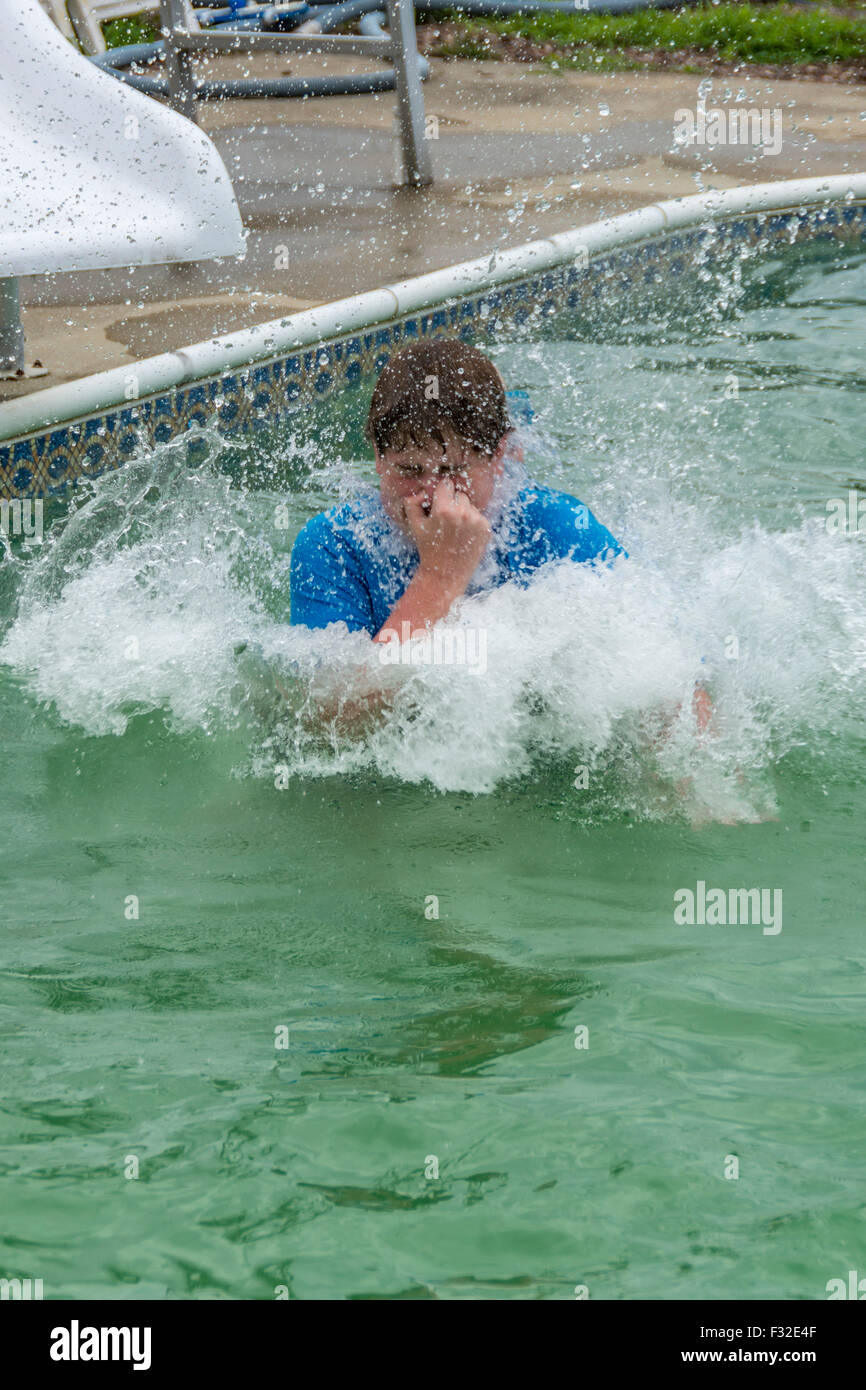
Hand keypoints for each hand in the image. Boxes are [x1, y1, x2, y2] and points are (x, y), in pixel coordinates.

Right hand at [403, 478, 491, 596]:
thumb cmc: (428, 549)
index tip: (439, 502)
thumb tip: (421, 491)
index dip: (441, 493)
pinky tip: (464, 535)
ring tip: (455, 530)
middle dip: (453, 503)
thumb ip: (412, 504)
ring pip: (470, 504)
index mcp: (443, 510)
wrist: (445, 574)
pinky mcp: (486, 528)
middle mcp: (462, 513)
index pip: (446, 484)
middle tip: (446, 521)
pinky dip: (473, 522)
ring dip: (464, 512)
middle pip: (459, 494)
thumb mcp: (415, 526)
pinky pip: (479, 515)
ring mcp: (476, 520)